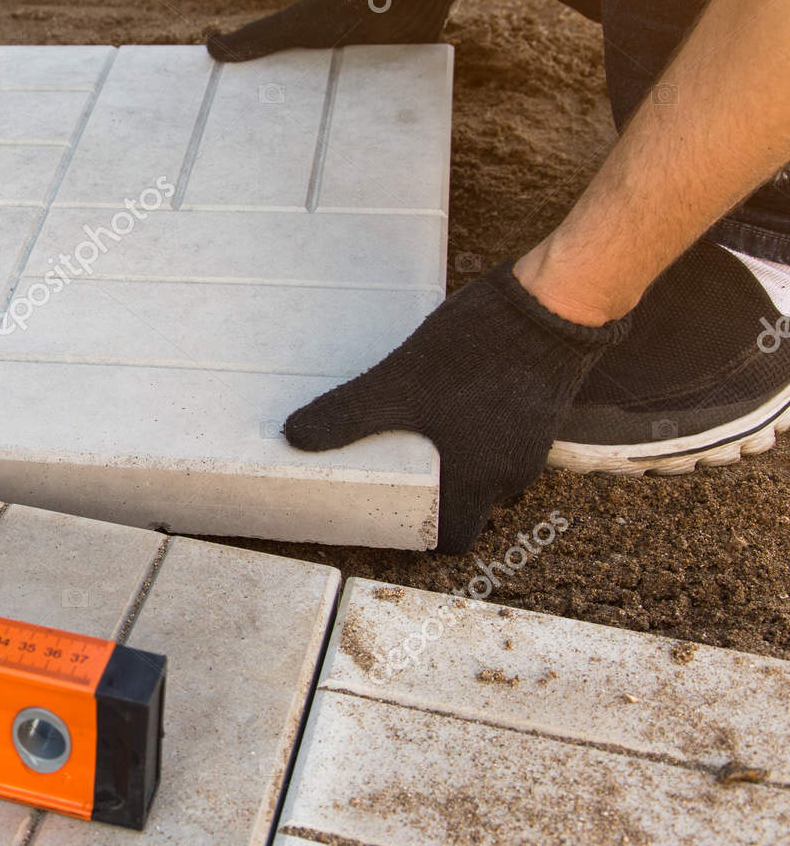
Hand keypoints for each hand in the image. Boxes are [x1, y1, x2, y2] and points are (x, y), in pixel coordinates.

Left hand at [284, 263, 629, 551]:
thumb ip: (347, 415)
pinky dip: (469, 429)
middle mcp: (510, 472)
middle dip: (426, 491)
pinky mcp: (536, 408)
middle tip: (388, 468)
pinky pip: (497, 435)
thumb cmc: (479, 354)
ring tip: (410, 431)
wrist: (550, 305)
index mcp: (479, 482)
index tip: (389, 515)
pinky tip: (444, 399)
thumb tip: (295, 437)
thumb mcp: (398, 386)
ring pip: (481, 466)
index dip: (420, 535)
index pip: (454, 539)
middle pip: (465, 503)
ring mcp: (529, 441)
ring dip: (448, 457)